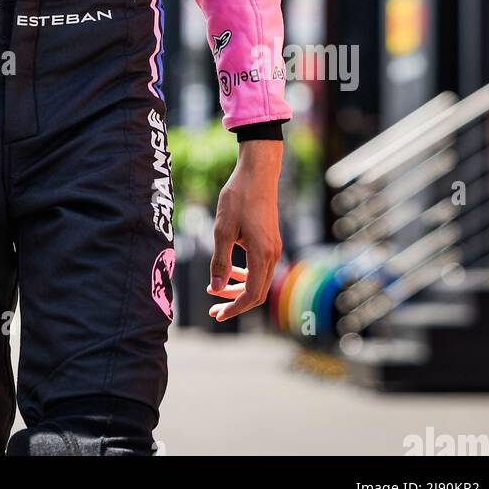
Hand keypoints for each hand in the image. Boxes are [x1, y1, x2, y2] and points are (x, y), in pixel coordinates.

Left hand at [206, 140, 283, 321]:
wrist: (257, 174)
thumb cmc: (238, 198)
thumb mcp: (223, 230)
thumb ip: (220, 261)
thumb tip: (216, 289)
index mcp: (262, 254)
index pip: (252, 294)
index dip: (234, 307)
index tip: (217, 315)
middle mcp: (272, 254)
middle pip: (258, 292)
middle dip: (236, 303)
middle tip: (214, 311)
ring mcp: (274, 248)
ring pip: (259, 280)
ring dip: (239, 289)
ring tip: (215, 290)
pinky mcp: (270, 241)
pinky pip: (260, 268)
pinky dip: (245, 275)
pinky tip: (229, 271)